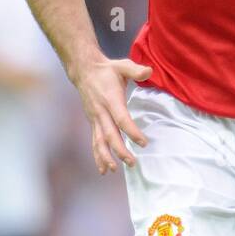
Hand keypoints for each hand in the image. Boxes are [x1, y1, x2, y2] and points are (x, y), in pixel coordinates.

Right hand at [74, 56, 152, 172]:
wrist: (84, 71)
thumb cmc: (107, 70)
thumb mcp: (122, 65)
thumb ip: (136, 69)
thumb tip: (149, 71)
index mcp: (111, 99)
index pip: (121, 119)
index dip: (132, 132)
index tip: (143, 143)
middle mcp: (101, 111)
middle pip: (110, 135)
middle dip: (120, 150)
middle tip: (132, 163)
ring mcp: (95, 118)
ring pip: (99, 141)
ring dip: (106, 157)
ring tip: (114, 170)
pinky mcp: (93, 123)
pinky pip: (95, 142)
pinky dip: (98, 156)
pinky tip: (103, 169)